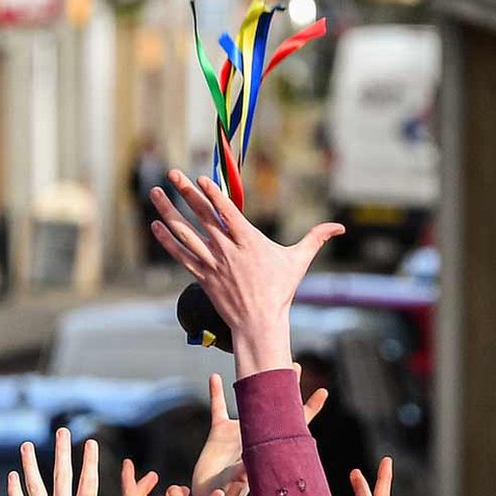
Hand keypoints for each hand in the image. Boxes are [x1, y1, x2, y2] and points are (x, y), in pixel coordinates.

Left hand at [10, 429, 144, 495]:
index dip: (90, 461)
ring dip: (30, 464)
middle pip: (61, 476)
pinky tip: (13, 475)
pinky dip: (14, 489)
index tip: (91, 442)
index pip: (88, 483)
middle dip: (61, 451)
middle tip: (62, 431)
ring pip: (34, 486)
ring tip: (27, 445)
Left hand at [151, 171, 342, 376]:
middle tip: (173, 173)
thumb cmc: (279, 292)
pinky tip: (155, 225)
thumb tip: (340, 228)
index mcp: (249, 241)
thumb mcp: (299, 262)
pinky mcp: (203, 276)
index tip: (201, 177)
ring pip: (186, 232)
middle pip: (202, 215)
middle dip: (186, 192)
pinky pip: (181, 255)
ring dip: (168, 211)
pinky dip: (167, 240)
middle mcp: (227, 250)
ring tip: (155, 193)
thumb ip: (316, 238)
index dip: (212, 193)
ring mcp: (213, 263)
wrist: (259, 323)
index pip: (226, 211)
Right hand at [192, 369, 326, 495]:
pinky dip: (216, 392)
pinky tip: (214, 376)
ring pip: (250, 401)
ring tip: (259, 365)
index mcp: (270, 447)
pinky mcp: (219, 433)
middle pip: (277, 406)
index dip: (310, 408)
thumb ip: (242, 476)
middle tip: (296, 366)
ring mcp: (239, 432)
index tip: (323, 391)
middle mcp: (258, 436)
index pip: (297, 424)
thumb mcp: (238, 485)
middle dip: (288, 386)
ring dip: (255, 383)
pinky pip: (218, 408)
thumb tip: (245, 470)